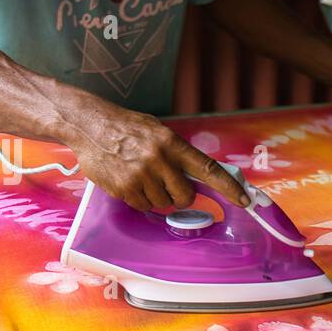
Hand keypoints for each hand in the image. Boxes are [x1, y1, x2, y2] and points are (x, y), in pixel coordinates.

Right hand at [68, 106, 249, 211]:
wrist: (88, 125)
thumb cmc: (126, 127)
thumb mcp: (158, 131)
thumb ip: (178, 153)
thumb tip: (201, 175)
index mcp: (171, 143)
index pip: (207, 168)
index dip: (228, 186)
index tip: (244, 200)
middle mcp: (158, 160)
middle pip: (185, 196)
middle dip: (180, 196)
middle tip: (167, 183)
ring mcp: (140, 176)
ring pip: (162, 204)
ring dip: (157, 196)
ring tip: (141, 175)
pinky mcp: (123, 188)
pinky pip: (143, 206)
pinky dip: (139, 199)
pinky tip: (129, 180)